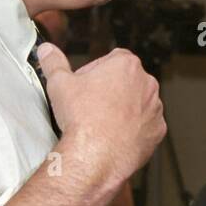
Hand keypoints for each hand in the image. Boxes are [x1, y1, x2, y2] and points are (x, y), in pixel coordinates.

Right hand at [36, 42, 165, 186]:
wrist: (96, 155)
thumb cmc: (83, 118)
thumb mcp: (59, 83)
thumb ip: (53, 62)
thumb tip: (47, 51)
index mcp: (127, 65)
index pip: (112, 59)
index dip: (95, 71)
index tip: (84, 84)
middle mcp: (147, 84)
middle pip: (126, 81)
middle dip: (110, 90)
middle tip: (91, 104)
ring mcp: (155, 108)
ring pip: (138, 104)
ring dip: (124, 110)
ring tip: (102, 122)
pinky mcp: (158, 131)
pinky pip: (146, 126)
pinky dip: (133, 130)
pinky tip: (115, 135)